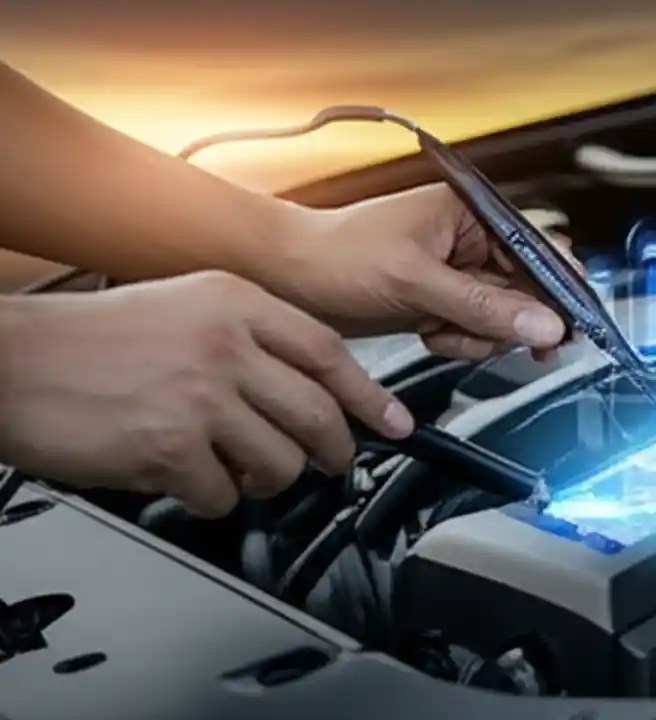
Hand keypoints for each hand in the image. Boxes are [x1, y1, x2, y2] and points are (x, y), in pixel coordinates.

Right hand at [0, 271, 413, 516]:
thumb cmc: (88, 339)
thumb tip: (306, 384)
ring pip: (281, 463)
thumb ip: (248, 337)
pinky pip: (223, 495)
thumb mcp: (184, 306)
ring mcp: (202, 397)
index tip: (394, 422)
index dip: (370, 395)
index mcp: (235, 303)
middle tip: (333, 464)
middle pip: (318, 414)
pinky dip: (209, 498)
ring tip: (236, 471)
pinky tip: (183, 478)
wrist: (8, 360)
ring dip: (266, 480)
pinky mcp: (171, 447)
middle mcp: (227, 345)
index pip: (328, 353)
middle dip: (335, 451)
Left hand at [258, 184, 580, 359]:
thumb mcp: (417, 281)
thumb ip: (484, 307)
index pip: (539, 250)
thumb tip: (543, 325)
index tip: (571, 327)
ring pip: (503, 318)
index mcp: (472, 212)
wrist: (286, 279)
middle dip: (506, 321)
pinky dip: (459, 341)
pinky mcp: (442, 301)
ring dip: (478, 335)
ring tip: (438, 330)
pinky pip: (476, 330)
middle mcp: (471, 239)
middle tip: (479, 332)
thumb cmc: (337, 256)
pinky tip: (429, 334)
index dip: (560, 289)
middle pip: (527, 291)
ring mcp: (458, 273)